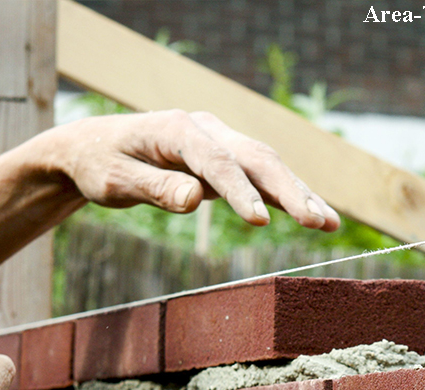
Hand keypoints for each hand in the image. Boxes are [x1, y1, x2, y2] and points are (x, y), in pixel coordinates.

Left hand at [50, 110, 339, 230]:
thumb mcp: (115, 181)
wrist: (96, 148)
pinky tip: (314, 215)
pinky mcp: (225, 158)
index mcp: (178, 129)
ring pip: (267, 165)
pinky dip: (287, 195)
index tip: (260, 221)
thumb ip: (153, 189)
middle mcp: (206, 129)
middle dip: (289, 191)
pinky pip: (261, 176)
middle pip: (256, 158)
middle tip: (317, 223)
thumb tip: (194, 198)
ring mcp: (220, 141)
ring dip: (299, 194)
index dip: (240, 192)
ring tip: (329, 224)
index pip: (217, 162)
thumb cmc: (101, 164)